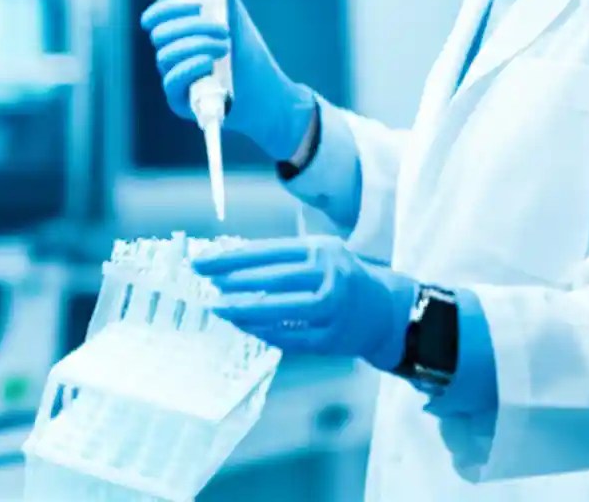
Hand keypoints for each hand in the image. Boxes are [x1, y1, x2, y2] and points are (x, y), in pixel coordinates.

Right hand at [139, 0, 315, 160]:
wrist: (266, 94)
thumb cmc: (248, 57)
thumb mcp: (238, 24)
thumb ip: (224, 1)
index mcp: (177, 33)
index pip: (154, 17)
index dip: (167, 7)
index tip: (196, 4)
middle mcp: (170, 55)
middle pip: (160, 34)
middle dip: (191, 25)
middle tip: (223, 28)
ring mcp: (173, 78)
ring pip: (165, 55)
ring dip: (196, 44)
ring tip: (226, 46)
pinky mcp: (180, 101)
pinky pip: (172, 81)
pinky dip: (189, 67)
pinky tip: (209, 63)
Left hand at [195, 236, 418, 371]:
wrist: (384, 310)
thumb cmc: (339, 275)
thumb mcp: (318, 253)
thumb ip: (280, 256)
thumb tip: (227, 261)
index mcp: (322, 250)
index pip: (269, 251)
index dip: (232, 257)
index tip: (203, 261)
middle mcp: (331, 277)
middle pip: (274, 279)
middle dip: (234, 282)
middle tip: (206, 283)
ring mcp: (334, 310)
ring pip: (282, 310)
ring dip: (245, 310)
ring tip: (219, 307)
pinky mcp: (332, 338)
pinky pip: (291, 337)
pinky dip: (264, 332)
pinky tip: (244, 326)